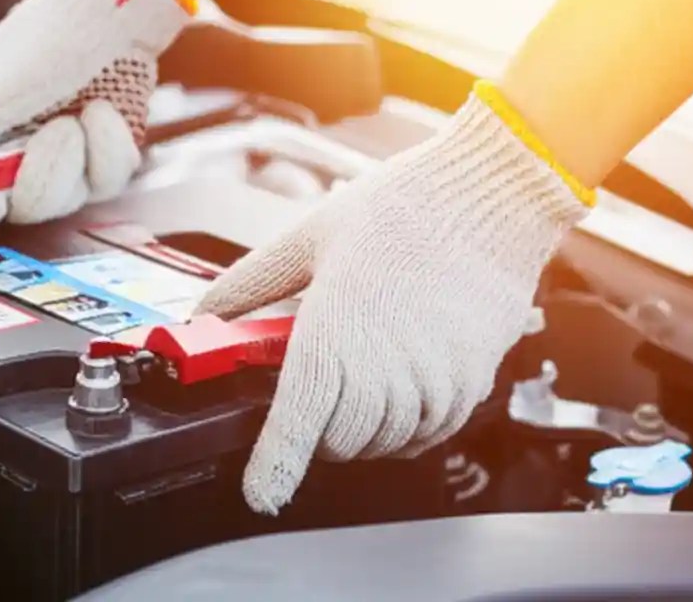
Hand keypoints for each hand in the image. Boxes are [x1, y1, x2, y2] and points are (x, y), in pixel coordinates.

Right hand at [0, 0, 193, 236]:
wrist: (118, 12)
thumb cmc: (52, 34)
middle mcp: (19, 153)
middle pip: (23, 207)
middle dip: (41, 174)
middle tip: (56, 130)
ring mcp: (65, 160)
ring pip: (71, 198)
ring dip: (82, 155)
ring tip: (84, 113)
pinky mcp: (104, 158)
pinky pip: (109, 179)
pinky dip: (110, 146)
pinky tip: (104, 114)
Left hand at [195, 83, 593, 514]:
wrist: (487, 200)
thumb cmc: (399, 210)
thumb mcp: (307, 238)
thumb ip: (249, 285)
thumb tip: (206, 312)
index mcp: (332, 337)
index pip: (297, 429)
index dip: (273, 470)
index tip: (261, 493)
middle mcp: (383, 372)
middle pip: (338, 444)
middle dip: (318, 428)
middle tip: (319, 385)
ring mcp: (431, 384)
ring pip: (383, 444)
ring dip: (364, 426)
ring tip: (364, 370)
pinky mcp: (468, 386)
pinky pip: (427, 433)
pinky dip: (406, 422)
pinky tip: (401, 379)